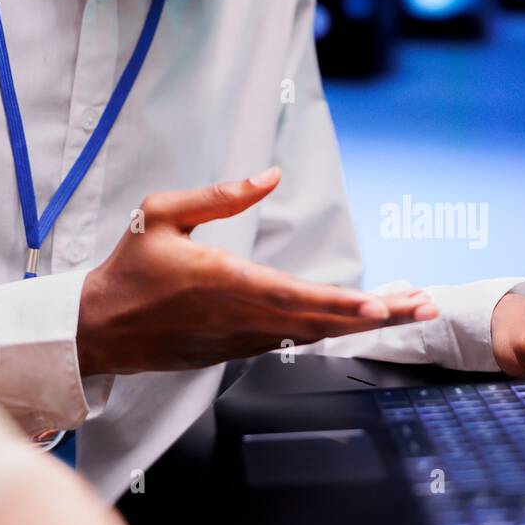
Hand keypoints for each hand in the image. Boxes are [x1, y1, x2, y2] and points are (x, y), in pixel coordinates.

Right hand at [77, 168, 438, 376]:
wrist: (100, 327)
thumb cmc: (130, 266)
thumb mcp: (160, 213)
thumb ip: (219, 195)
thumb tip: (272, 174)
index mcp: (223, 281)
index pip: (294, 297)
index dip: (342, 305)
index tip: (381, 305)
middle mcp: (241, 317)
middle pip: (321, 321)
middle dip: (376, 314)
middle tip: (424, 304)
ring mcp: (242, 339)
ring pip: (314, 334)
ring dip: (361, 321)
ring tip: (407, 306)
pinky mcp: (239, 350)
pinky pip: (293, 340)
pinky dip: (332, 328)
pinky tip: (357, 316)